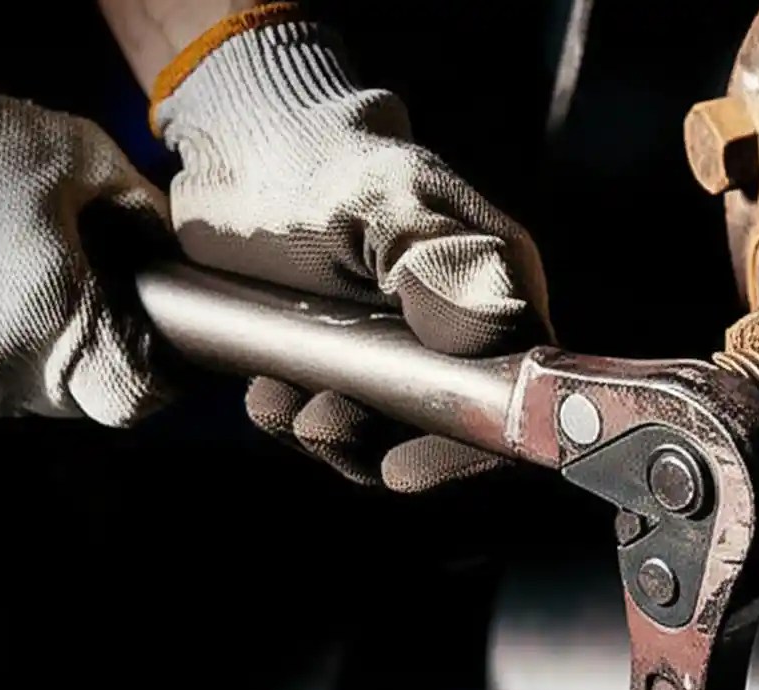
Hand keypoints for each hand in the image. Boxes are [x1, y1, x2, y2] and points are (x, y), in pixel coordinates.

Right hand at [0, 71, 172, 426]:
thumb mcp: (76, 152)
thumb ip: (142, 212)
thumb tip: (179, 257)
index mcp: (50, 315)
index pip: (133, 396)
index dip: (152, 373)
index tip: (149, 343)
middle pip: (73, 398)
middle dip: (87, 354)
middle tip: (69, 294)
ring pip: (12, 395)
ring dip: (21, 353)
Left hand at [150, 3, 553, 491]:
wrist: (245, 155)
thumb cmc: (322, 167)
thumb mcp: (383, 203)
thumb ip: (442, 260)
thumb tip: (499, 331)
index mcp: (496, 291)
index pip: (513, 399)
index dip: (467, 447)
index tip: (404, 465)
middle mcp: (462, 332)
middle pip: (447, 432)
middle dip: (380, 446)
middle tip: (319, 421)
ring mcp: (404, 355)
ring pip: (386, 437)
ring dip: (330, 437)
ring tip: (278, 400)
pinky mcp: (352, 367)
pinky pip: (337, 422)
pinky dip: (299, 422)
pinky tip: (266, 392)